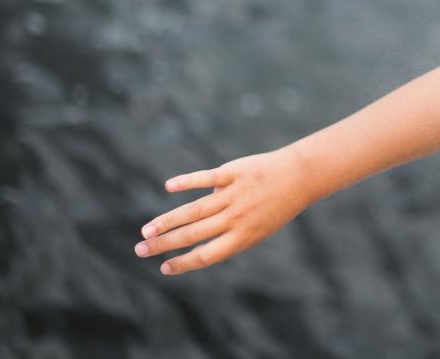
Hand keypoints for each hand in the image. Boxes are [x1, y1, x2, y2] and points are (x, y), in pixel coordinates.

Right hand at [134, 145, 310, 274]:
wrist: (300, 177)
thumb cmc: (277, 206)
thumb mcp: (258, 229)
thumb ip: (229, 234)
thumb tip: (196, 235)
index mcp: (243, 237)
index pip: (206, 255)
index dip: (183, 263)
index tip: (162, 267)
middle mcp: (236, 218)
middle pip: (193, 234)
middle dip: (164, 244)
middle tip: (140, 249)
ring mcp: (234, 195)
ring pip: (194, 210)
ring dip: (167, 220)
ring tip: (147, 229)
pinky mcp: (233, 173)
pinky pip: (206, 178)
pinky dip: (186, 182)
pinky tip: (168, 187)